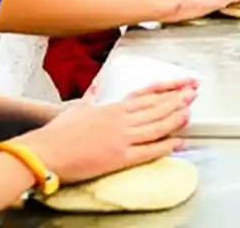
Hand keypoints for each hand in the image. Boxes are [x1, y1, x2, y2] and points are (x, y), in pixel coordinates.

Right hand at [20, 79, 196, 183]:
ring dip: (176, 118)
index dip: (168, 87)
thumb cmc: (57, 132)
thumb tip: (98, 84)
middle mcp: (122, 119)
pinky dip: (166, 146)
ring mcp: (122, 138)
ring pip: (157, 126)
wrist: (44, 152)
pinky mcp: (120, 157)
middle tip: (195, 93)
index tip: (184, 82)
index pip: (147, 93)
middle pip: (157, 107)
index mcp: (113, 107)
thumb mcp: (78, 108)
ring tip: (191, 112)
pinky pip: (149, 151)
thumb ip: (92, 95)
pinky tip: (180, 142)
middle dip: (179, 99)